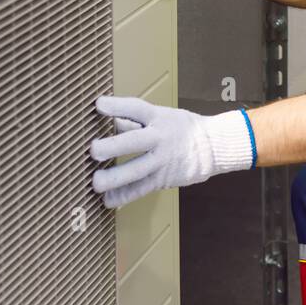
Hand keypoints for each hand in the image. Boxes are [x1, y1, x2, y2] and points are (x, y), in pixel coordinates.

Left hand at [88, 96, 255, 207]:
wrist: (212, 147)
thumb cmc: (181, 128)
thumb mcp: (160, 116)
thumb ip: (133, 119)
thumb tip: (110, 119)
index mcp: (158, 117)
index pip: (137, 109)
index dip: (118, 106)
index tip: (98, 105)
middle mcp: (160, 138)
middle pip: (136, 141)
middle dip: (114, 146)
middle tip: (93, 150)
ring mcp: (162, 160)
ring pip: (138, 170)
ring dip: (116, 178)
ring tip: (96, 183)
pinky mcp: (163, 178)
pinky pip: (142, 189)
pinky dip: (124, 196)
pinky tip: (109, 200)